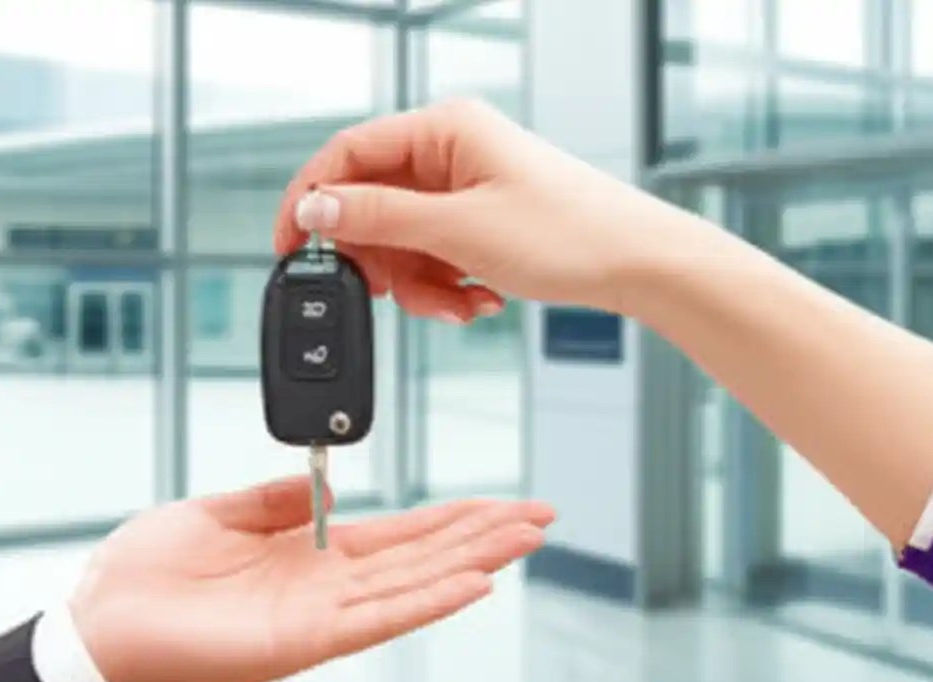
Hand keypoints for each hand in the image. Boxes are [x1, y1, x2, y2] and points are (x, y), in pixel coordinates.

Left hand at [68, 476, 553, 681]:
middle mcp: (324, 586)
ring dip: (473, 562)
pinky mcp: (302, 641)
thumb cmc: (146, 573)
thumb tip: (330, 487)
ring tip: (526, 539)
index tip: (499, 501)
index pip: (398, 533)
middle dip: (482, 535)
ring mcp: (319, 616)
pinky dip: (428, 602)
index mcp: (306, 553)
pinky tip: (473, 583)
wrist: (100, 621)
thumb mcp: (216, 511)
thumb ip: (275, 499)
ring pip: (414, 585)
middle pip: (422, 556)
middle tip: (542, 514)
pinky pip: (378, 619)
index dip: (451, 517)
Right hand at [274, 98, 666, 319]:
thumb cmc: (569, 233)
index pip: (347, 154)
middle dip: (380, 259)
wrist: (641, 266)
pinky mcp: (480, 221)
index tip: (291, 249)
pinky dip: (444, 285)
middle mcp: (451, 151)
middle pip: (372, 204)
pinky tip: (476, 299)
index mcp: (444, 128)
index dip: (311, 202)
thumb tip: (314, 209)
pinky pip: (433, 254)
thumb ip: (376, 218)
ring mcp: (466, 187)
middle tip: (390, 292)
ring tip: (456, 302)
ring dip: (418, 283)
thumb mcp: (457, 229)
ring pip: (402, 240)